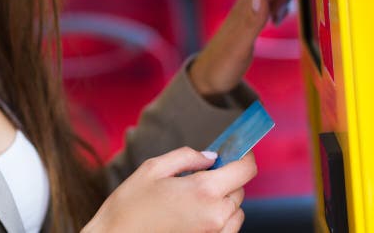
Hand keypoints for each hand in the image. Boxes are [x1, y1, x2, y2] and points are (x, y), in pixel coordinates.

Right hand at [83, 147, 256, 231]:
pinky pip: (228, 228)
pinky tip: (194, 213)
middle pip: (240, 189)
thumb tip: (210, 157)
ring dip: (223, 199)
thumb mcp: (152, 168)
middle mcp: (216, 215)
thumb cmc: (130, 205)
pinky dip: (220, 217)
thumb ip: (186, 157)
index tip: (236, 151)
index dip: (243, 156)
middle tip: (200, 173)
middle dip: (226, 177)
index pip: (245, 170)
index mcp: (203, 190)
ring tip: (194, 197)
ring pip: (236, 210)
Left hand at [189, 0, 309, 97]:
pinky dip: (281, 4)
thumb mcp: (239, 47)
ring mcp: (250, 7)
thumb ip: (252, 22)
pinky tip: (275, 20)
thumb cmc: (222, 65)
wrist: (208, 75)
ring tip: (277, 19)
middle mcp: (249, 1)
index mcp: (248, 5)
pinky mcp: (252, 15)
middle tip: (283, 8)